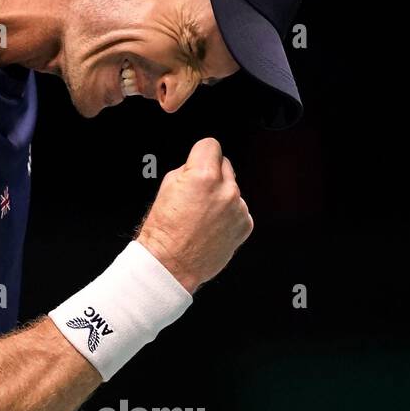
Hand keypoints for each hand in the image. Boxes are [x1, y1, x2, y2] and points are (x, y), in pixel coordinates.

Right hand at [135, 137, 253, 292]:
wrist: (171, 265)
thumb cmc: (164, 232)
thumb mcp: (167, 186)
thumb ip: (188, 169)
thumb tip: (200, 164)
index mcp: (204, 176)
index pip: (211, 145)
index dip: (201, 155)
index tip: (197, 164)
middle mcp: (225, 190)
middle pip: (224, 165)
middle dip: (212, 175)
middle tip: (197, 195)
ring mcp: (238, 208)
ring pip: (232, 189)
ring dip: (221, 197)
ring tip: (202, 216)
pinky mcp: (245, 224)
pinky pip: (239, 210)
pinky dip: (229, 216)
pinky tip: (213, 227)